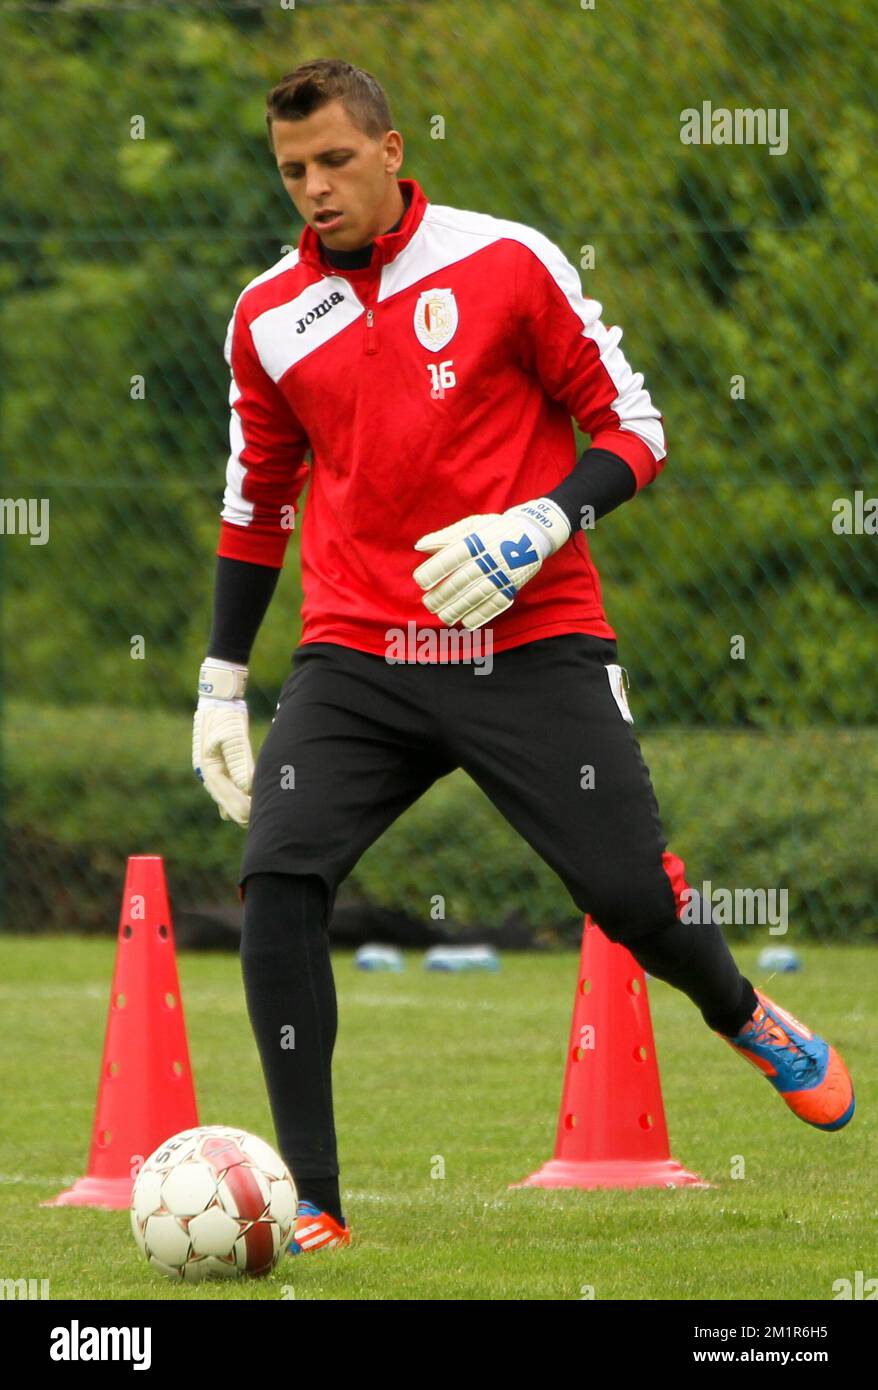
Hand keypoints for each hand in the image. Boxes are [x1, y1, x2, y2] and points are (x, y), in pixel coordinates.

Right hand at [192, 659, 253, 826]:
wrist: (219, 700)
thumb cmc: (226, 716)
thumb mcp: (233, 736)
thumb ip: (240, 763)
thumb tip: (247, 788)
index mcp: (208, 769)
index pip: (227, 798)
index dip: (244, 809)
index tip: (259, 817)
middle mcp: (209, 775)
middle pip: (227, 804)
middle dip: (244, 813)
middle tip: (265, 820)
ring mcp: (213, 772)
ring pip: (227, 800)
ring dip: (243, 807)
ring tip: (261, 815)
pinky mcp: (220, 768)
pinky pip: (229, 791)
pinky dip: (240, 799)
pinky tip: (250, 806)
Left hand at [412, 497, 570, 628]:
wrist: (532, 533)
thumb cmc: (494, 529)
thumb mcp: (471, 526)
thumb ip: (444, 537)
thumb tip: (419, 547)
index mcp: (476, 542)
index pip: (451, 558)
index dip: (434, 571)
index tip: (421, 582)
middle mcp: (489, 559)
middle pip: (461, 581)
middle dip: (442, 595)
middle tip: (428, 603)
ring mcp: (502, 575)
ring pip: (476, 596)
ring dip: (458, 609)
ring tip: (443, 616)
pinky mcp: (512, 586)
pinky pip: (495, 604)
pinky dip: (480, 615)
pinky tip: (465, 622)